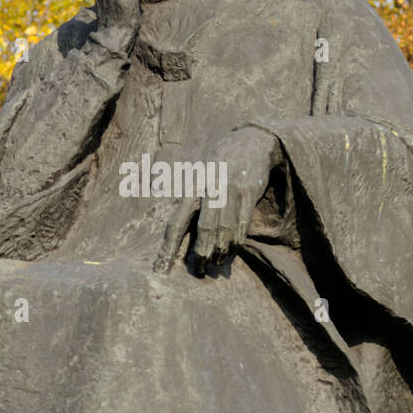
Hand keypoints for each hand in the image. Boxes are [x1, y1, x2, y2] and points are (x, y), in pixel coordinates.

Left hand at [154, 127, 282, 274]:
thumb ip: (189, 200)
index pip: (176, 223)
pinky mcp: (249, 191)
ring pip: (225, 230)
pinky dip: (237, 241)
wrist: (251, 141)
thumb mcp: (198, 174)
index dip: (168, 249)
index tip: (161, 270)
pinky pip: (242, 224)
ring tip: (217, 263)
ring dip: (221, 251)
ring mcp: (230, 189)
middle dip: (202, 255)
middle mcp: (209, 188)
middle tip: (200, 271)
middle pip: (204, 230)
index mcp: (191, 187)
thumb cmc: (219, 163)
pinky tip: (233, 250)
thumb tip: (176, 232)